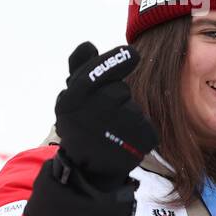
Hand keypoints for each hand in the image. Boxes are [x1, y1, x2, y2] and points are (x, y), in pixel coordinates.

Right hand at [55, 42, 157, 187]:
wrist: (87, 170)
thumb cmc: (80, 125)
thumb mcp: (72, 98)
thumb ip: (80, 70)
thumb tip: (87, 44)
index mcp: (70, 103)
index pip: (94, 75)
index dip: (113, 62)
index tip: (133, 52)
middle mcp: (90, 117)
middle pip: (119, 90)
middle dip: (115, 96)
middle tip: (105, 112)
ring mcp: (114, 132)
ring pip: (133, 108)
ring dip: (127, 113)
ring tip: (112, 129)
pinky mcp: (137, 143)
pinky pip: (146, 125)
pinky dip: (139, 129)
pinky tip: (125, 139)